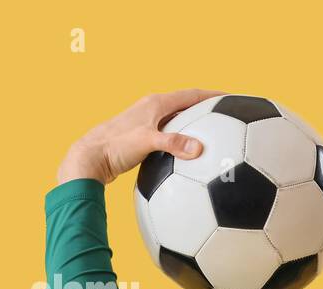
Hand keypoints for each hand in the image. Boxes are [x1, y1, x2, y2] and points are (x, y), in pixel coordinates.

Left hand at [56, 89, 222, 184]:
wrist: (90, 159)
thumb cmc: (115, 147)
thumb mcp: (147, 143)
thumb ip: (173, 144)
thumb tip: (199, 149)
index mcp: (155, 104)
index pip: (190, 95)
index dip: (212, 96)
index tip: (232, 98)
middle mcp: (152, 110)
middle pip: (186, 105)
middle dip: (207, 109)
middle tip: (228, 116)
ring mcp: (148, 125)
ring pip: (179, 121)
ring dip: (196, 125)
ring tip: (215, 134)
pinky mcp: (144, 139)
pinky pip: (172, 136)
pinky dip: (185, 141)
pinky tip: (192, 154)